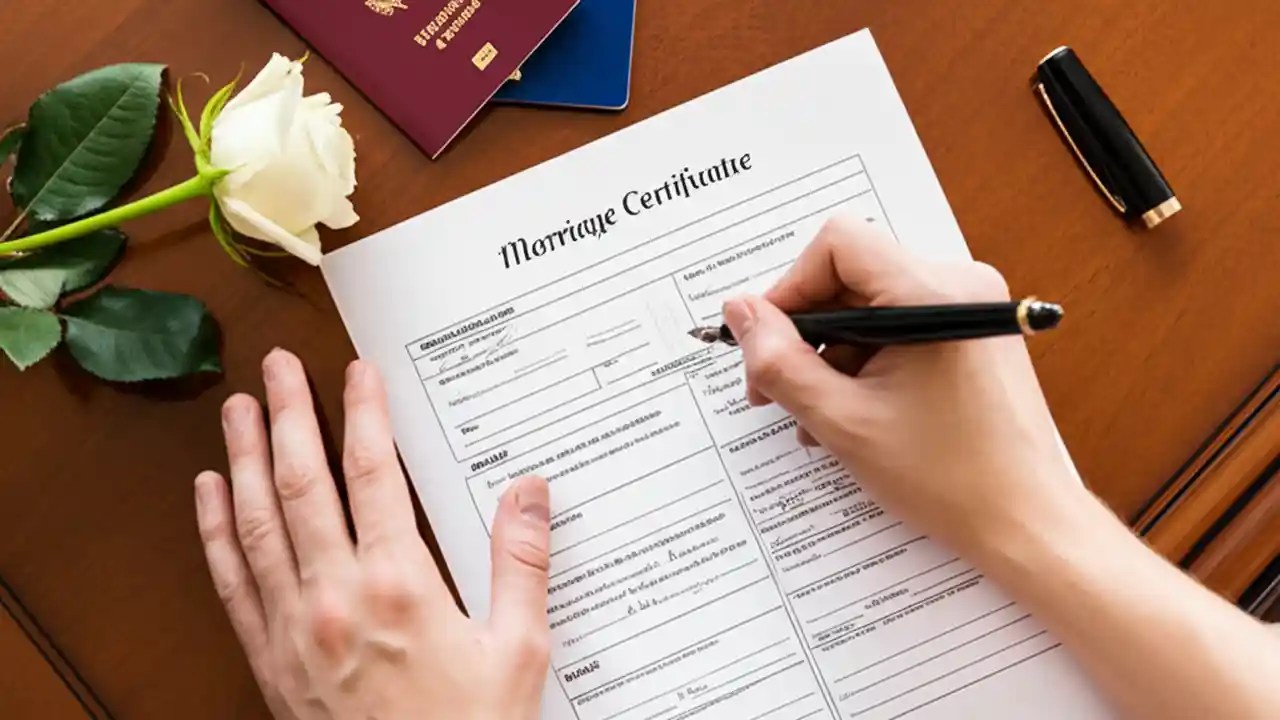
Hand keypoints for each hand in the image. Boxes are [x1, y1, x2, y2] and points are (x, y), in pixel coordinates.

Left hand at [193, 349, 549, 719]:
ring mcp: (293, 627)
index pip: (372, 474)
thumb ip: (521, 565)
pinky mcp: (269, 659)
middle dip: (288, 415)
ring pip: (256, 522)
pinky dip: (215, 531)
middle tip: (276, 366)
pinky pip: (231, 581)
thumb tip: (530, 491)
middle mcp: (333, 597)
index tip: (357, 373)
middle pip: (302, 483)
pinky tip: (209, 494)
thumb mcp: (517, 652)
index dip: (362, 414)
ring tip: (237, 409)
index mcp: (398, 586)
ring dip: (244, 458)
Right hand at [722, 216, 1087, 560]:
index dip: (789, 287)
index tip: (766, 341)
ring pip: (869, 306)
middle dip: (805, 332)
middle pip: (850, 275)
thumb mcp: (842, 421)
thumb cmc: (951, 478)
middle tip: (774, 389)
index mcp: (933, 294)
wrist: (1027, 522)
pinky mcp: (971, 334)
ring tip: (816, 417)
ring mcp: (970, 309)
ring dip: (831, 356)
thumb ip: (780, 362)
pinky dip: (864, 363)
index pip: (838, 244)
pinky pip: (897, 328)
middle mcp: (958, 285)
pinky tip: (851, 414)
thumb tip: (740, 313)